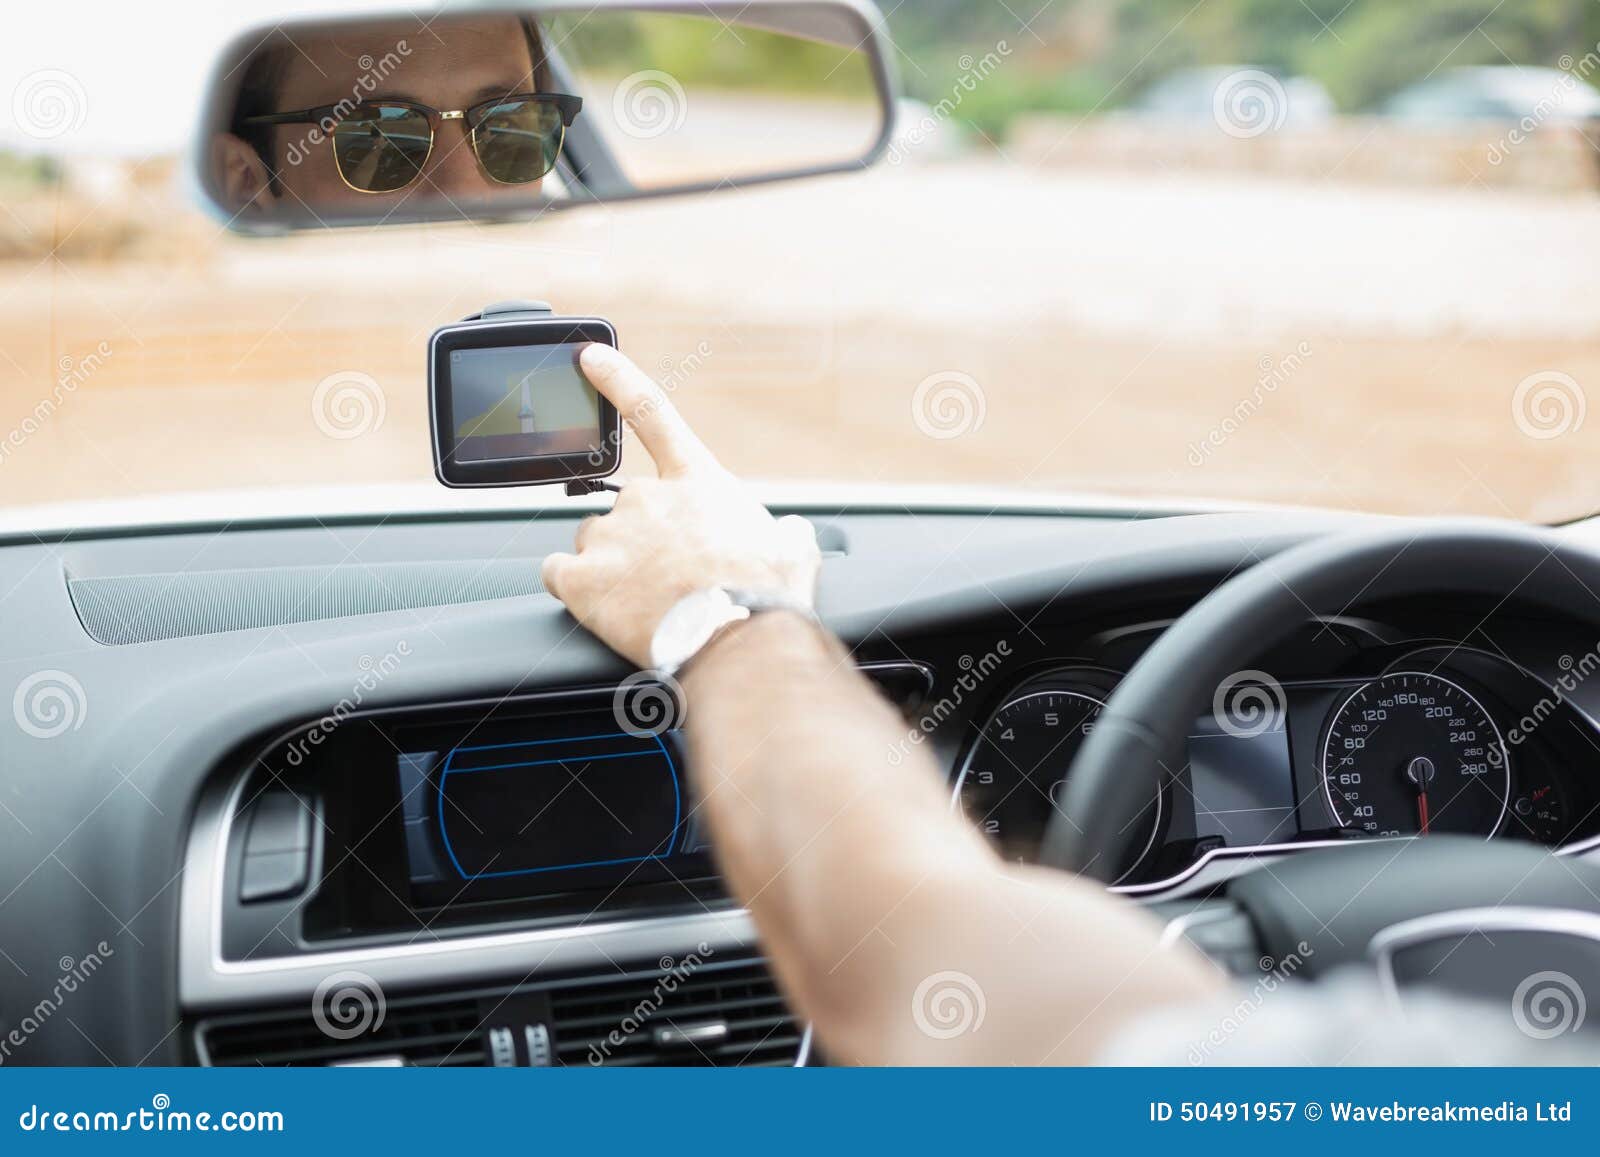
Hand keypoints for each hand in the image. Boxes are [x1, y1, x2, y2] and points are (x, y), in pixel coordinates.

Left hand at [541, 343, 820, 667]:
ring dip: (610, 566)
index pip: (649, 412)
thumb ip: (782, 529)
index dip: (615, 379)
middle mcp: (647, 498)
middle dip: (640, 539)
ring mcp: (610, 536)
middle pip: (625, 509)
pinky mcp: (582, 579)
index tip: (588, 357)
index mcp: (696, 481)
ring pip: (593, 543)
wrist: (738, 639)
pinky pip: (557, 574)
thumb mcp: (794, 547)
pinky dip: (573, 588)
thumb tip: (789, 534)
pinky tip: (602, 606)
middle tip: (667, 578)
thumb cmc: (767, 596)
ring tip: (643, 601)